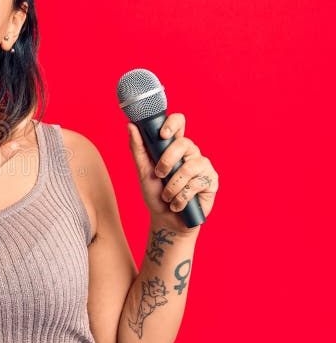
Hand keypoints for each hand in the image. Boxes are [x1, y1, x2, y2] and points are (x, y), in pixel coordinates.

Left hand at [127, 113, 218, 233]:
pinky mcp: (212, 181)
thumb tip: (130, 126)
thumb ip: (138, 149)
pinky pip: (197, 184)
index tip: (162, 135)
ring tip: (167, 196)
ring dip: (173, 186)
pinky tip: (178, 204)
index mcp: (174, 145)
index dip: (172, 123)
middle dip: (166, 162)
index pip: (179, 122)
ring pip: (190, 166)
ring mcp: (203, 165)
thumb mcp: (142, 172)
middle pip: (184, 143)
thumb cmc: (155, 194)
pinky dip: (182, 198)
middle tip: (159, 176)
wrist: (166, 220)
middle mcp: (190, 152)